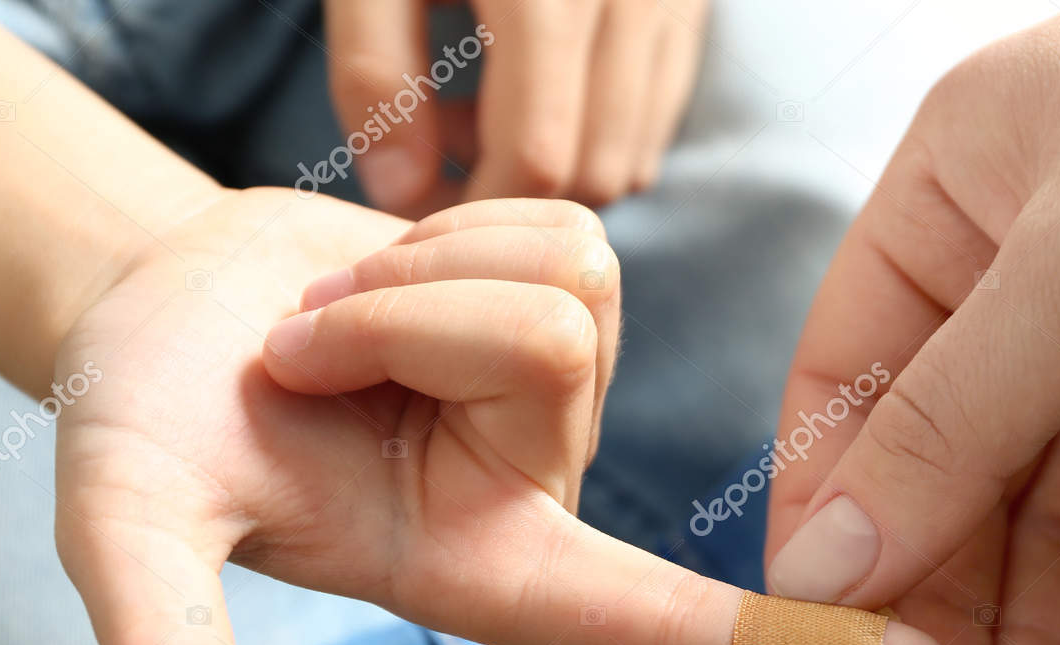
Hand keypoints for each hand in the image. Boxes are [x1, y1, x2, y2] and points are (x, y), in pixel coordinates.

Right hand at [55, 189, 943, 644]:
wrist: (165, 305)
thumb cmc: (151, 427)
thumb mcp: (130, 535)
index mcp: (485, 569)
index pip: (642, 620)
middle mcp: (546, 484)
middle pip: (556, 349)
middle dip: (399, 323)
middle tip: (306, 359)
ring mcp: (569, 387)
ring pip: (570, 281)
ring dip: (415, 277)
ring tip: (344, 327)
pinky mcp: (573, 295)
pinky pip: (567, 228)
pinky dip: (450, 232)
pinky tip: (393, 280)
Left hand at [324, 0, 707, 213]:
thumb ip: (372, 72)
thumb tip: (401, 189)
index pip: (536, 160)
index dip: (470, 209)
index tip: (409, 207)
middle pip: (594, 172)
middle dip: (513, 194)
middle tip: (437, 147)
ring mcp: (671, 2)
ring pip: (634, 156)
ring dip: (557, 168)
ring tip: (481, 109)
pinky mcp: (688, 5)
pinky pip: (656, 117)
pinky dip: (595, 133)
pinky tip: (535, 86)